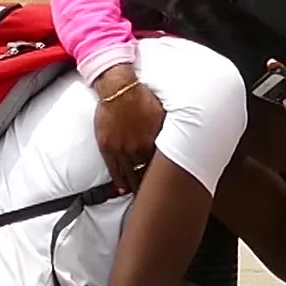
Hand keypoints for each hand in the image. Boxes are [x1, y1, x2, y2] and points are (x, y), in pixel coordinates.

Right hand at [92, 69, 164, 193]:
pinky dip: (118, 180)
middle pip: (147, 170)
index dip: (166, 174)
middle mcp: (139, 146)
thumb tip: (177, 136)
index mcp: (154, 137)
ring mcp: (122, 147)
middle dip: (152, 184)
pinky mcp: (107, 146)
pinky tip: (122, 188)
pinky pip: (113, 168)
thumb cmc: (140, 94)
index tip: (170, 184)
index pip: (162, 162)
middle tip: (157, 198)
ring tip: (139, 197)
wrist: (118, 88)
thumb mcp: (160, 111)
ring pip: (130, 173)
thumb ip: (166, 128)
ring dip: (135, 186)